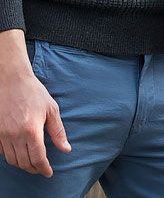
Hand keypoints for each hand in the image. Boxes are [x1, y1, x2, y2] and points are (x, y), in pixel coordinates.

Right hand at [0, 33, 69, 177]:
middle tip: (42, 168)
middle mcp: (15, 136)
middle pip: (24, 162)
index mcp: (31, 130)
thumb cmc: (34, 93)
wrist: (11, 81)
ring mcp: (3, 135)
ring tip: (32, 163)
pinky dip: (11, 156)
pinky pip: (2, 152)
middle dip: (34, 169)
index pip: (37, 158)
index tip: (48, 172)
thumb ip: (58, 131)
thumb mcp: (51, 109)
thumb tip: (66, 149)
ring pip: (12, 160)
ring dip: (22, 164)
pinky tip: (19, 153)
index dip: (43, 169)